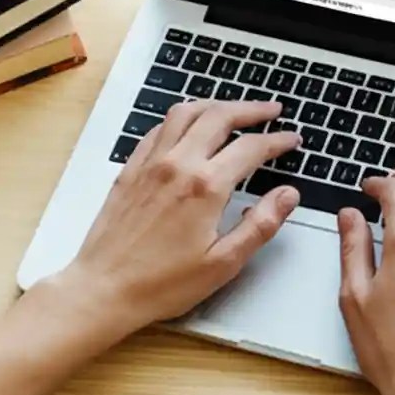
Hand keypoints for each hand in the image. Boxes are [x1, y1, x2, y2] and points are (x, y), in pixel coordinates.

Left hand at [46, 100, 301, 337]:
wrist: (103, 290)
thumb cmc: (161, 284)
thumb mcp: (223, 263)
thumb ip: (260, 224)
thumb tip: (287, 195)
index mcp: (205, 186)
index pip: (251, 147)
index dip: (277, 140)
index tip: (291, 139)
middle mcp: (177, 164)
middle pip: (220, 116)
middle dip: (251, 109)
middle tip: (271, 110)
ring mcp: (150, 163)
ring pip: (186, 112)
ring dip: (215, 104)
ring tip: (234, 108)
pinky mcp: (131, 169)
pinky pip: (159, 128)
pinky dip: (181, 118)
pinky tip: (189, 126)